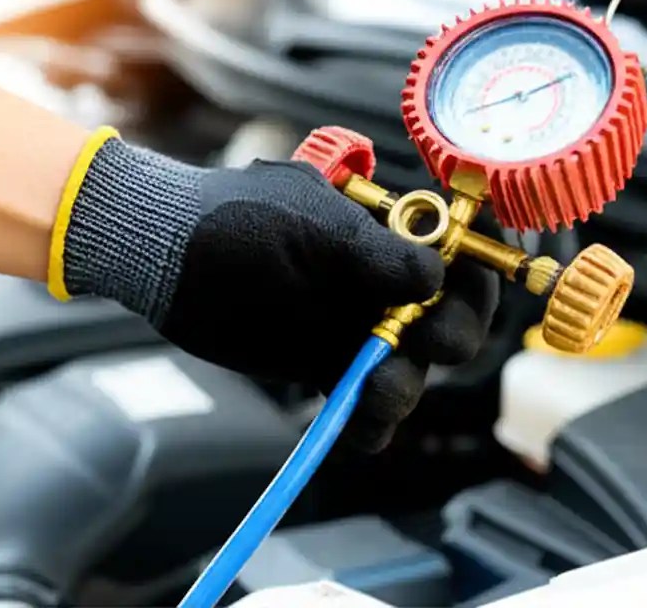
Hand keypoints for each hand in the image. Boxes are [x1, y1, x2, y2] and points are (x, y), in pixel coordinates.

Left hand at [53, 133, 498, 451]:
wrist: (165, 255)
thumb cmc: (235, 219)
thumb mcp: (306, 224)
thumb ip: (371, 252)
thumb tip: (435, 276)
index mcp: (387, 233)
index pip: (461, 251)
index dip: (480, 270)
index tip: (470, 286)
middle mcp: (380, 282)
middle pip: (449, 320)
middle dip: (451, 334)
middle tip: (430, 338)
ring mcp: (352, 326)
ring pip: (406, 369)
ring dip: (403, 387)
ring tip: (378, 393)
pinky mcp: (321, 363)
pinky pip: (359, 403)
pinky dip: (365, 423)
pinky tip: (358, 428)